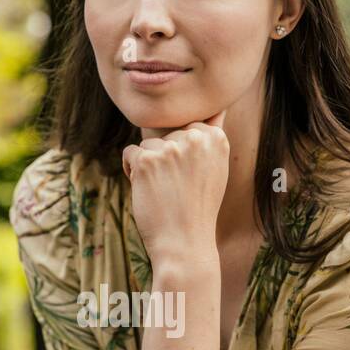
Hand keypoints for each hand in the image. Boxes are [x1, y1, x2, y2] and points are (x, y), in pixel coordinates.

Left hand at [121, 111, 228, 268]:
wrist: (185, 243)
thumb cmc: (198, 208)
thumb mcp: (215, 168)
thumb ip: (212, 136)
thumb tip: (220, 106)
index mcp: (216, 138)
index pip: (187, 129)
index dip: (183, 156)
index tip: (193, 180)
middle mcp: (196, 138)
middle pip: (166, 136)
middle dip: (166, 160)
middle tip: (179, 190)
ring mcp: (171, 148)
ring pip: (148, 145)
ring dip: (149, 167)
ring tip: (166, 193)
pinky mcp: (147, 160)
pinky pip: (130, 154)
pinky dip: (133, 172)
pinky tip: (149, 192)